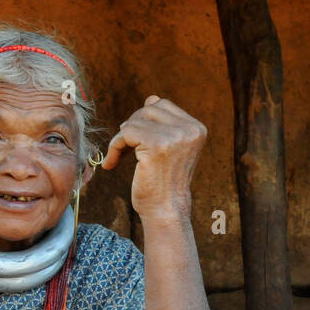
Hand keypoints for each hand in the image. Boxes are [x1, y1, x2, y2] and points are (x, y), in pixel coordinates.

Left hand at [101, 96, 206, 221]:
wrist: (165, 211)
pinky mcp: (157, 145)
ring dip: (122, 138)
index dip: (143, 121)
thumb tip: (152, 98)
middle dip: (132, 127)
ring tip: (119, 157)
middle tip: (126, 149)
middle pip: (149, 108)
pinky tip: (112, 163)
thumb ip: (163, 124)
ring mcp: (175, 136)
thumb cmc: (163, 184)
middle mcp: (190, 130)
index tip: (136, 142)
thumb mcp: (169, 149)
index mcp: (197, 129)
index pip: (162, 105)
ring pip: (135, 120)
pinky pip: (125, 133)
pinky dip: (114, 147)